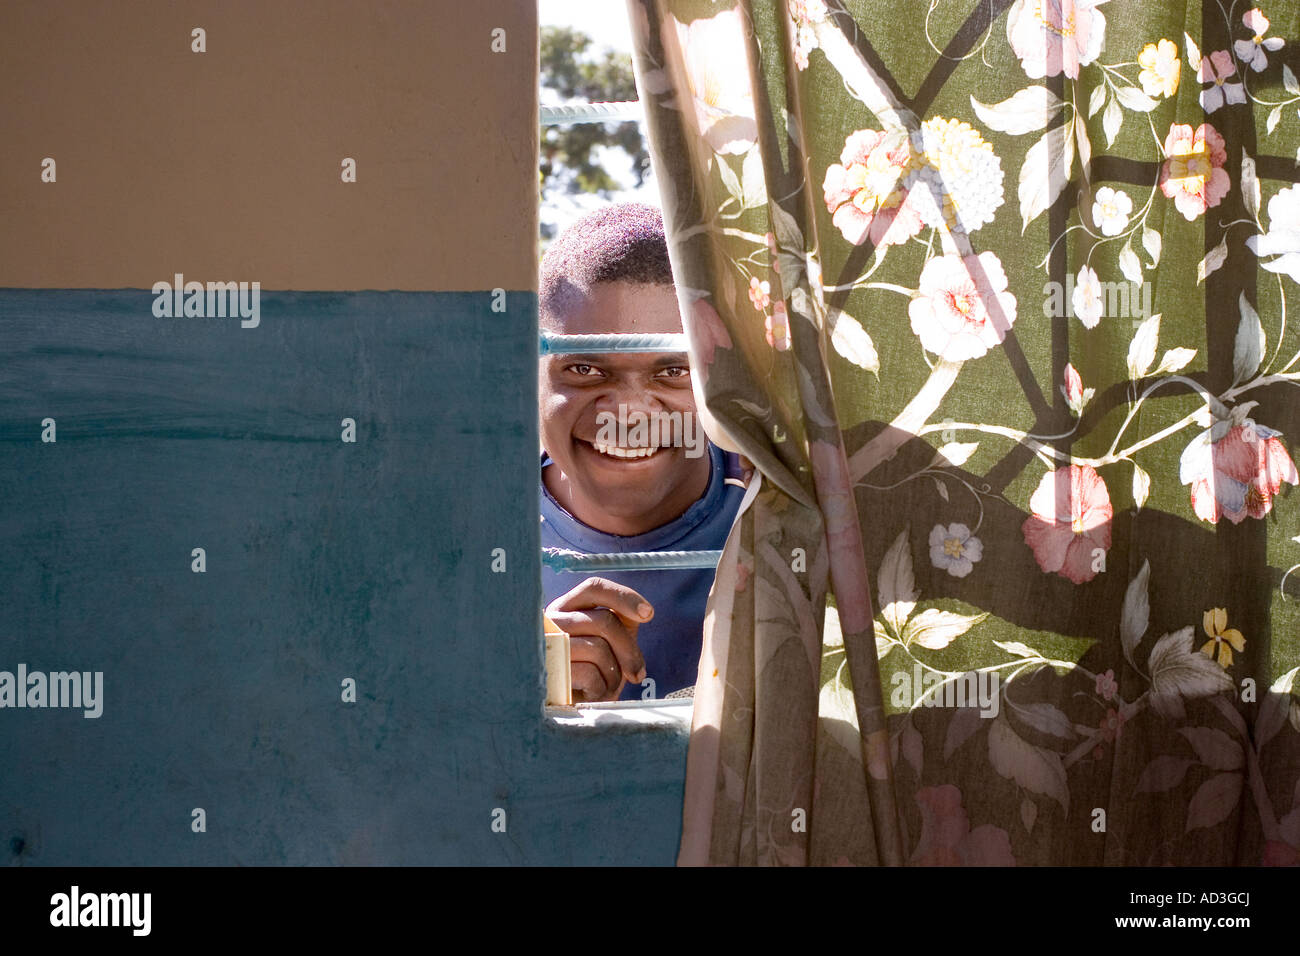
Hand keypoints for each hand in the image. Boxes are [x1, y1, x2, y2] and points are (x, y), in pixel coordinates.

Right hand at [546, 577, 651, 702]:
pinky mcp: (548, 672)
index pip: (595, 588)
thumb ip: (620, 623)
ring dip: (614, 673)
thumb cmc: (590, 673)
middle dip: (629, 650)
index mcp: (566, 608)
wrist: (568, 709)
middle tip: (638, 673)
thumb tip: (644, 613)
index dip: (624, 597)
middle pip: (605, 621)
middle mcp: (551, 621)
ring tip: (607, 685)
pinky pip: (589, 673)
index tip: (649, 614)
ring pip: (598, 648)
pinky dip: (601, 688)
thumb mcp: (607, 643)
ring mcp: (547, 646)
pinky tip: (594, 694)